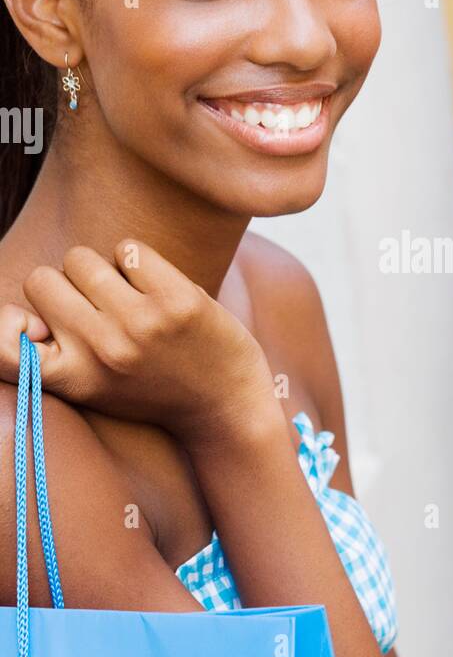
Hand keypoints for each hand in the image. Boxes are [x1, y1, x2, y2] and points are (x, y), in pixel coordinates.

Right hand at [0, 239, 277, 444]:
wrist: (227, 408)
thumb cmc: (152, 388)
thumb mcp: (93, 386)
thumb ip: (56, 355)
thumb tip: (23, 318)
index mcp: (74, 378)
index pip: (2, 349)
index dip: (5, 325)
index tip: (35, 327)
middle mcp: (100, 351)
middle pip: (40, 279)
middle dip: (65, 286)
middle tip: (99, 307)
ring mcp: (139, 325)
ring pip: (80, 258)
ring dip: (101, 269)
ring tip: (129, 297)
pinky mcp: (177, 301)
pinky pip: (127, 248)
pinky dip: (137, 260)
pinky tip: (155, 286)